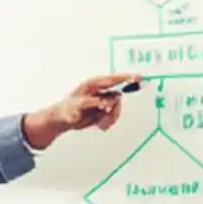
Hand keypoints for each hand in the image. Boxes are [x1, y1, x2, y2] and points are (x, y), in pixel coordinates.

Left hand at [22, 73, 143, 149]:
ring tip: (99, 124)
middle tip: (105, 114)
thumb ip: (93, 102)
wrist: (63, 120)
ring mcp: (103, 101)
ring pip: (116, 109)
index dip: (127, 78)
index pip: (113, 80)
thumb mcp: (77, 106)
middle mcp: (101, 91)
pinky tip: (99, 125)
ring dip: (110, 118)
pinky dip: (108, 122)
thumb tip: (106, 102)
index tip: (139, 78)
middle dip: (113, 109)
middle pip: (117, 97)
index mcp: (94, 85)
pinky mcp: (104, 110)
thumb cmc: (66, 109)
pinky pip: (113, 117)